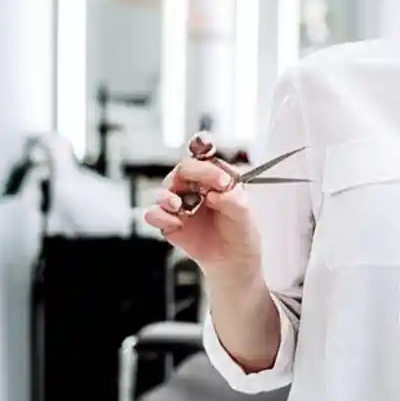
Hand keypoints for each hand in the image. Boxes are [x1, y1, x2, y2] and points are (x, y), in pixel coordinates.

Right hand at [143, 136, 260, 275]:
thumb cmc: (240, 229)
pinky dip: (160, 216)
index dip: (200, 144)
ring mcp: (179, 203)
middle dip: (198, 173)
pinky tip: (176, 222)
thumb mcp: (245, 213)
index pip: (203, 154)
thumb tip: (216, 193)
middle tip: (217, 185)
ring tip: (179, 205)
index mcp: (213, 176)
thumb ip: (234, 200)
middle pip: (184, 169)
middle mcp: (193, 186)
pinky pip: (154, 214)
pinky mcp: (168, 222)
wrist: (233, 257)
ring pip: (164, 191)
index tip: (205, 143)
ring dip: (169, 196)